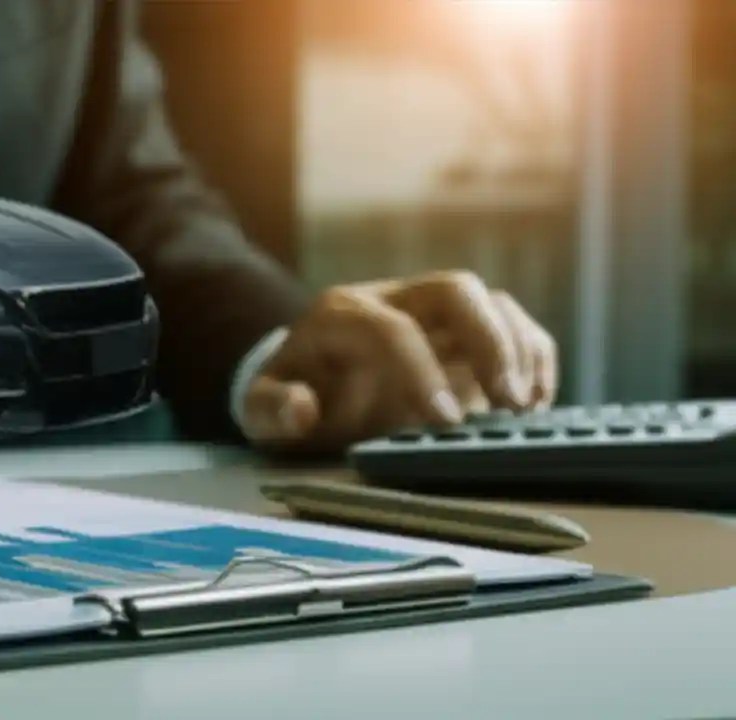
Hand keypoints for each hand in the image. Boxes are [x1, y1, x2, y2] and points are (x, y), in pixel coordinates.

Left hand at [240, 270, 556, 451]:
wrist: (304, 381)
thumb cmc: (288, 398)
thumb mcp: (262, 410)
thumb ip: (273, 410)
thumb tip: (301, 409)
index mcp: (340, 314)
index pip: (389, 329)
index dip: (420, 370)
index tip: (445, 421)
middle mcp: (393, 300)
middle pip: (454, 290)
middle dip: (487, 340)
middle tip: (507, 403)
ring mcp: (432, 313)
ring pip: (490, 301)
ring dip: (517, 349)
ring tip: (524, 410)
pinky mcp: (463, 333)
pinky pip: (511, 322)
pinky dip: (533, 354)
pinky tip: (536, 401)